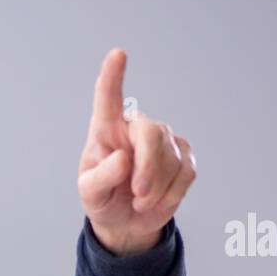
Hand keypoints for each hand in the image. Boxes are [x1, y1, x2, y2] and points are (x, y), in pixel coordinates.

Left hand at [78, 48, 195, 255]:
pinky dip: (171, 194)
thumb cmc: (102, 199)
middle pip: (152, 133)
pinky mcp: (183, 156)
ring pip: (170, 158)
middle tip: (137, 195)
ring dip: (155, 189)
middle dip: (147, 167)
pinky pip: (186, 172)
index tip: (117, 54)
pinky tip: (156, 200)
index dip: (113, 77)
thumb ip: (101, 177)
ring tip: (138, 202)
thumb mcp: (90, 194)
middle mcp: (135, 128)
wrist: (125, 221)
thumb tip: (123, 158)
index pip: (108, 99)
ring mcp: (162, 140)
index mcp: (106, 130)